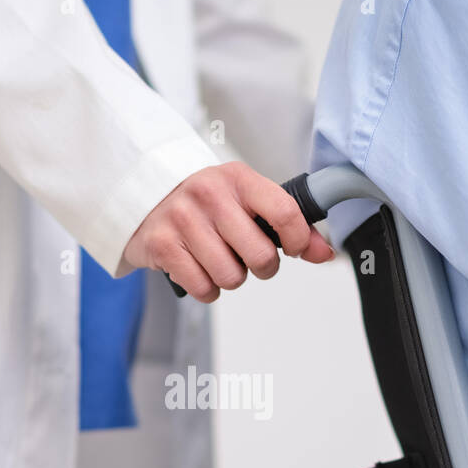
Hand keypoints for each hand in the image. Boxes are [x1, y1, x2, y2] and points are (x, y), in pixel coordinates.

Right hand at [122, 162, 334, 301]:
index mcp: (238, 178)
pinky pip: (203, 289)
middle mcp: (209, 194)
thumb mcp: (246, 199)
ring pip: (231, 277)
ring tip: (218, 259)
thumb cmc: (204, 202)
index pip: (284, 212)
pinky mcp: (162, 245)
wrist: (143, 194)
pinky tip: (198, 268)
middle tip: (248, 257)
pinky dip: (206, 288)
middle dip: (261, 267)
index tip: (292, 249)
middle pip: (260, 256)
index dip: (298, 240)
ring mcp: (182, 219)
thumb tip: (324, 253)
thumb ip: (289, 224)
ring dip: (230, 278)